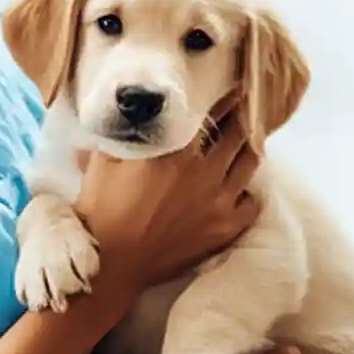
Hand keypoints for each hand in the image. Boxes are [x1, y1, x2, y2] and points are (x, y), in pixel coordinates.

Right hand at [73, 91, 261, 287]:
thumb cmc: (102, 211)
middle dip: (243, 119)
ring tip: (246, 143)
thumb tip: (119, 120)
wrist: (114, 262)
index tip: (236, 91)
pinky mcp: (224, 229)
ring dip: (248, 150)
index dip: (228, 102)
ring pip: (249, 164)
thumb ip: (119, 138)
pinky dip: (247, 192)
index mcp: (175, 152)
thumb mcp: (102, 164)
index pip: (213, 117)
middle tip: (247, 110)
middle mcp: (204, 172)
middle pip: (238, 136)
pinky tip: (237, 189)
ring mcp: (218, 202)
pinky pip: (251, 203)